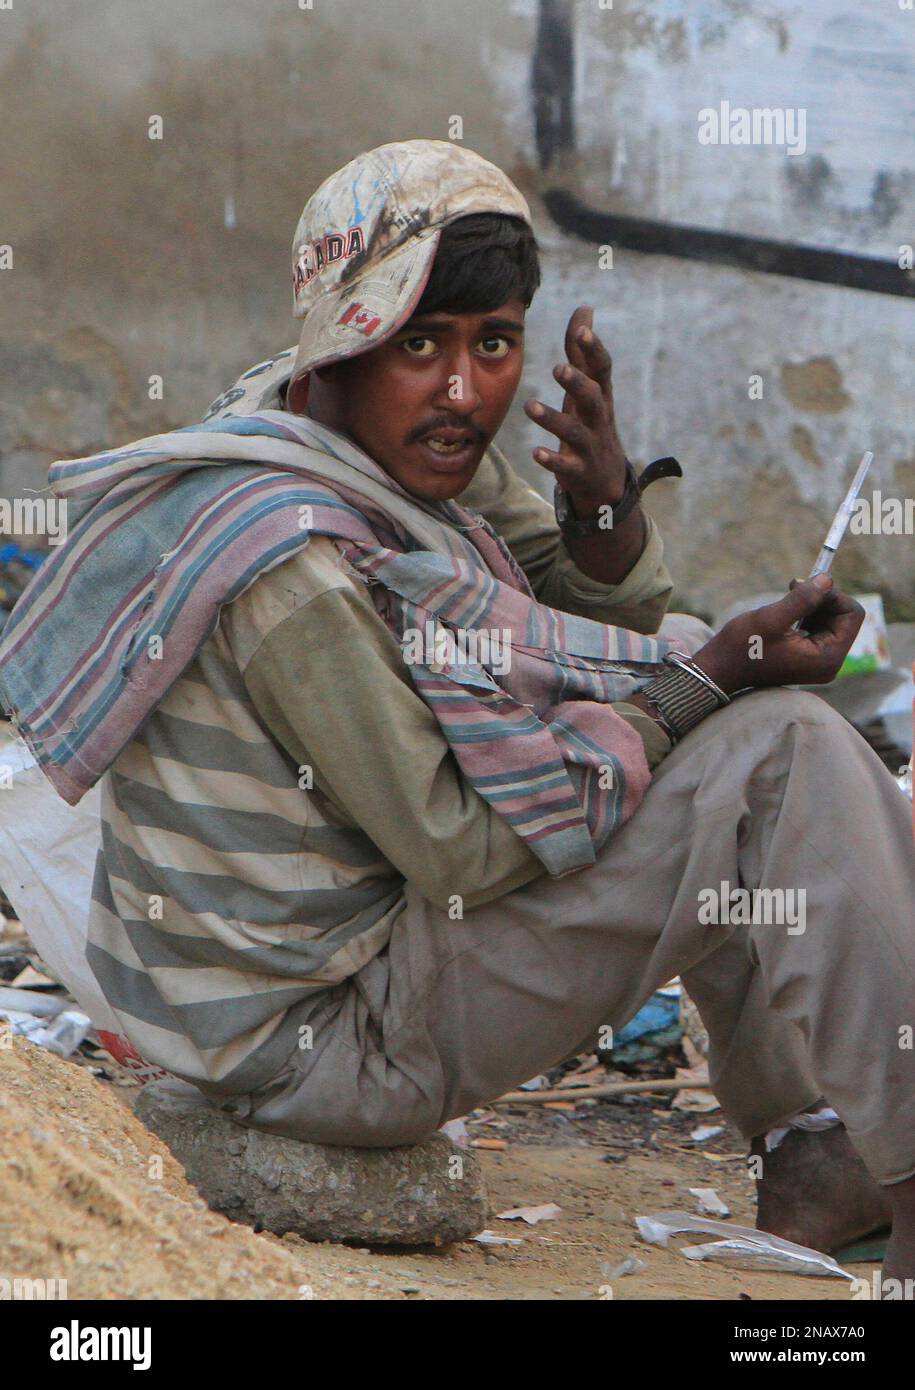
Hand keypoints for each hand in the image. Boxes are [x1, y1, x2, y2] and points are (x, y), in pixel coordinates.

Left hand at [523, 305, 627, 517]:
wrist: (606, 481)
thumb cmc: (593, 424)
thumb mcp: (590, 389)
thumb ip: (582, 352)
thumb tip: (584, 309)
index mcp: (600, 396)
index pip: (602, 369)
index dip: (594, 349)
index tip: (582, 330)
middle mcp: (598, 419)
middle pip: (593, 398)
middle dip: (578, 383)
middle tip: (558, 369)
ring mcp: (590, 446)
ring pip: (576, 432)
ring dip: (554, 419)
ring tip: (530, 406)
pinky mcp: (579, 471)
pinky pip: (566, 466)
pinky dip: (552, 460)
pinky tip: (535, 452)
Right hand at [692, 575, 864, 694]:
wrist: (719, 669)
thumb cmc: (742, 647)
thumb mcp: (771, 619)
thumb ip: (802, 600)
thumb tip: (828, 579)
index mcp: (826, 658)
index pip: (852, 615)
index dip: (834, 594)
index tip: (807, 584)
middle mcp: (828, 663)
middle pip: (845, 617)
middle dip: (823, 598)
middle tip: (795, 586)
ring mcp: (819, 662)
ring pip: (833, 619)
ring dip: (813, 603)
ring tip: (787, 597)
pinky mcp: (808, 657)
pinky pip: (820, 627)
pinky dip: (807, 613)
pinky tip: (787, 610)